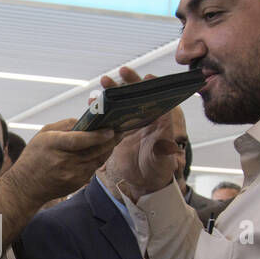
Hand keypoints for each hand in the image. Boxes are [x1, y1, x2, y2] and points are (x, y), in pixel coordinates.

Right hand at [6, 117, 121, 205]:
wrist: (26, 186)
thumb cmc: (34, 156)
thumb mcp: (44, 134)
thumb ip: (65, 125)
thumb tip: (87, 121)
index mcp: (54, 145)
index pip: (80, 140)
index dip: (97, 135)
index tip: (111, 130)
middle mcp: (63, 161)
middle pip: (94, 150)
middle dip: (110, 140)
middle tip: (121, 130)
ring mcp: (71, 175)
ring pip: (97, 160)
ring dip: (108, 149)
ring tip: (115, 138)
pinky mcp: (77, 183)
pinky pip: (93, 169)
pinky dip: (99, 159)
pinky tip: (102, 151)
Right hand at [98, 65, 183, 201]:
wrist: (143, 184)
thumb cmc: (158, 171)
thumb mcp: (162, 159)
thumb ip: (163, 147)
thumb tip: (168, 132)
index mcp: (160, 122)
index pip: (157, 98)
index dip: (151, 86)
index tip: (145, 77)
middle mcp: (147, 118)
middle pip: (137, 95)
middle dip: (128, 83)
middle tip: (118, 73)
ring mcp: (131, 123)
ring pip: (121, 103)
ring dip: (111, 93)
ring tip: (101, 84)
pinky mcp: (118, 131)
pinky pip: (109, 116)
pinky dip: (101, 109)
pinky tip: (91, 104)